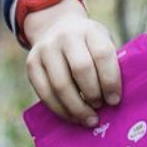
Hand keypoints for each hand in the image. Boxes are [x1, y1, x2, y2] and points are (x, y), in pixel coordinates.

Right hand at [24, 0, 120, 127]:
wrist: (57, 27)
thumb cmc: (88, 45)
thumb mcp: (102, 42)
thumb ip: (110, 65)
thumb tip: (114, 101)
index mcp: (89, 30)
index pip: (102, 54)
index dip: (110, 80)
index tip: (115, 100)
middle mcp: (65, 36)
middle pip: (81, 69)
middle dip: (93, 94)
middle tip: (100, 108)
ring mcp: (46, 49)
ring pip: (60, 84)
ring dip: (77, 108)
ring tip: (89, 119)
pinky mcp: (31, 64)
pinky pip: (45, 93)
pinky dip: (60, 110)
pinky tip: (72, 117)